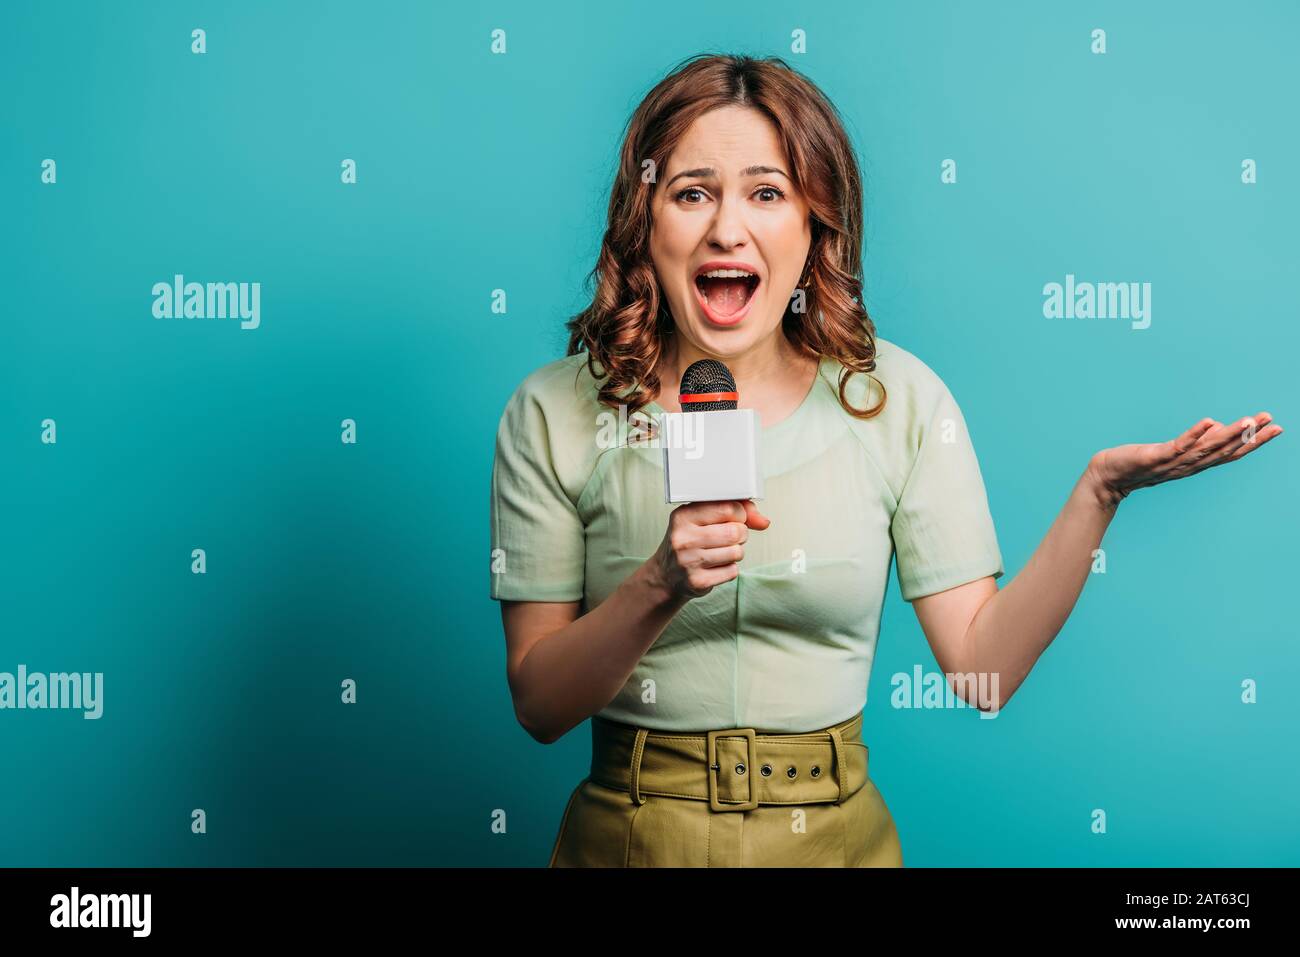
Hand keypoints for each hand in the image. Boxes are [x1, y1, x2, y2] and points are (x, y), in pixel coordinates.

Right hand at [645, 499, 771, 599]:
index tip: (733, 519)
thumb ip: (735, 513)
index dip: (739, 514)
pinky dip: (729, 569)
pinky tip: (715, 566)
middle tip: (728, 538)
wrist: (666, 575)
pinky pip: (732, 571)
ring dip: (735, 553)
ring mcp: (689, 561)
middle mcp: (683, 538)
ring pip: (736, 552)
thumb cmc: (689, 542)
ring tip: (720, 552)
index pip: (728, 508)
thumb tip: (764, 521)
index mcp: (683, 516)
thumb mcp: (703, 519)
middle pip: (735, 531)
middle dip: (740, 535)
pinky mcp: (698, 581)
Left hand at [1086, 412, 1282, 507]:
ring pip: (1206, 448)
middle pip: (1225, 451)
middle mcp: (1188, 465)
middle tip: (1272, 422)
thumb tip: (1217, 426)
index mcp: (1195, 464)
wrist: (1109, 476)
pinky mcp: (1155, 457)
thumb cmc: (1142, 461)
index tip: (1276, 427)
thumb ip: (1196, 442)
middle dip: (1250, 437)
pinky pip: (1177, 446)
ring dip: (1229, 434)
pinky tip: (1207, 421)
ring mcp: (1173, 462)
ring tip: (1248, 420)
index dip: (1254, 442)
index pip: (1230, 453)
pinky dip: (1193, 434)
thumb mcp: (1174, 451)